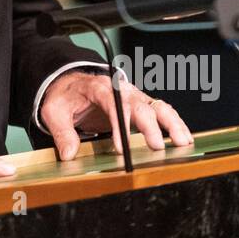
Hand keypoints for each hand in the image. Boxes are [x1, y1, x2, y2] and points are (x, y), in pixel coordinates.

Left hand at [40, 71, 193, 159]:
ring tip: (182, 142)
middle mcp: (121, 90)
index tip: (120, 147)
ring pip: (157, 106)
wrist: (71, 83)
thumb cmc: (65, 96)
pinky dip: (174, 123)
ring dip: (171, 123)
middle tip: (156, 147)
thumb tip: (69, 154)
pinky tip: (185, 138)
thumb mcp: (53, 111)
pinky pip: (162, 111)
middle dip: (150, 126)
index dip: (118, 125)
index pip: (112, 105)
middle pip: (139, 105)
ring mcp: (134, 97)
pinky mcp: (142, 105)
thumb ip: (61, 132)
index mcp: (99, 88)